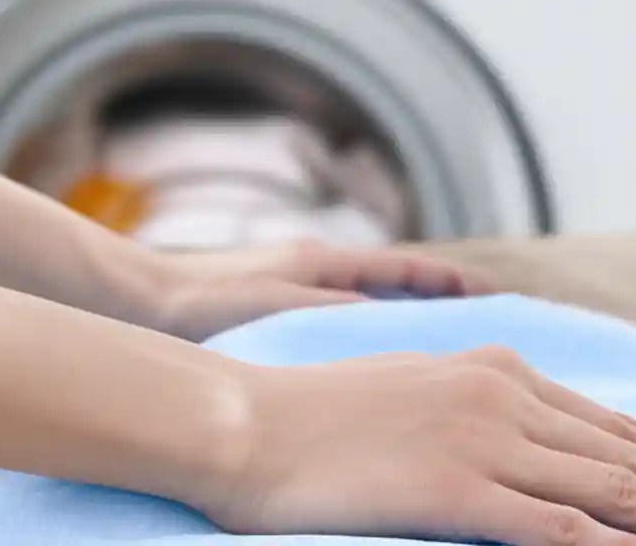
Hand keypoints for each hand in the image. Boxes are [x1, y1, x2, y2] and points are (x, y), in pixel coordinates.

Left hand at [152, 240, 495, 341]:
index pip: (407, 268)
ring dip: (399, 323)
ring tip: (438, 353)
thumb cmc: (209, 302)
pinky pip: (336, 330)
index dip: (451, 281)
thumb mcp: (288, 303)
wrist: (144, 307)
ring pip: (366, 310)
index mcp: (325, 262)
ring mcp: (297, 295)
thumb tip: (401, 314)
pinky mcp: (276, 320)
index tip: (491, 293)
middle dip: (435, 302)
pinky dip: (361, 342)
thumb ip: (345, 306)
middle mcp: (317, 274)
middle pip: (394, 286)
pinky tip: (372, 372)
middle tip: (479, 324)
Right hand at [190, 346, 635, 545]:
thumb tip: (530, 439)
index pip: (613, 424)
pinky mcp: (454, 486)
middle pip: (630, 455)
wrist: (241, 420)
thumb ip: (480, 410)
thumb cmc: (316, 415)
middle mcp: (504, 395)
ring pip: (611, 490)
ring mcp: (482, 438)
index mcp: (497, 369)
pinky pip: (555, 528)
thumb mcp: (415, 391)